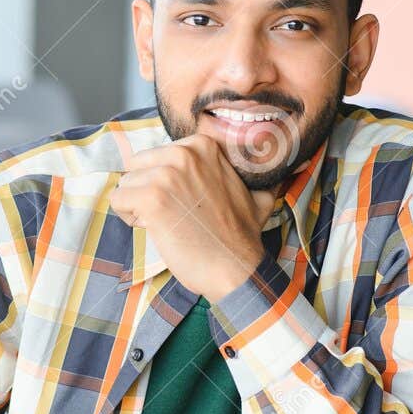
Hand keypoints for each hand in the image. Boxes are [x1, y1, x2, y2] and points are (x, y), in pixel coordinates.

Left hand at [110, 134, 276, 300]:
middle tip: (172, 215)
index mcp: (203, 146)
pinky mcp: (151, 197)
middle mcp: (183, 153)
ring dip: (137, 208)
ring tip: (166, 224)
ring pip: (126, 185)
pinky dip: (129, 219)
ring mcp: (166, 174)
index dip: (164, 181)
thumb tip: (293, 164)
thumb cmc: (240, 237)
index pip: (156, 155)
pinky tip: (156, 230)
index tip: (185, 202)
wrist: (235, 267)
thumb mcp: (256, 196)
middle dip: (146, 191)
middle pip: (137, 166)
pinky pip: (118, 201)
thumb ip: (256, 178)